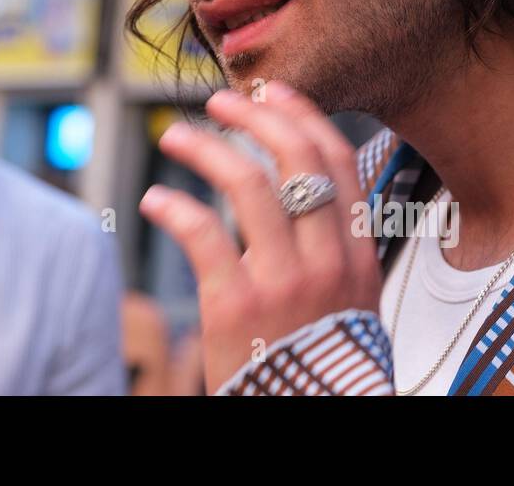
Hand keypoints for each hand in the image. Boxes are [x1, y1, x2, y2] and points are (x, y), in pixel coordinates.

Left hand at [140, 81, 381, 392]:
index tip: (275, 91)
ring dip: (205, 148)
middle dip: (255, 117)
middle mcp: (327, 262)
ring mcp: (284, 282)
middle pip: (296, 160)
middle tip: (220, 102)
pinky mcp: (237, 306)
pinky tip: (154, 199)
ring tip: (175, 136)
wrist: (309, 422)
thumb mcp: (350, 306)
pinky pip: (202, 234)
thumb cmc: (319, 369)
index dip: (304, 117)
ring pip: (246, 183)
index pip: (339, 163)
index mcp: (359, 258)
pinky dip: (174, 206)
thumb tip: (299, 201)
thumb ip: (331, 252)